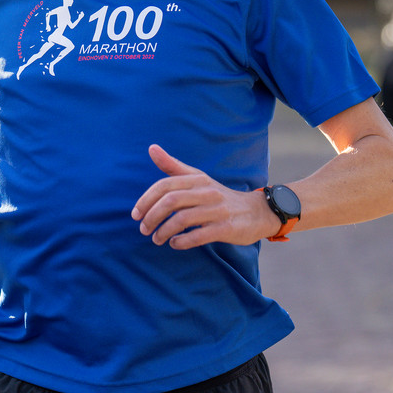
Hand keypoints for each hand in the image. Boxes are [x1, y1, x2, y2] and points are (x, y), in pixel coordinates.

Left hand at [131, 145, 279, 248]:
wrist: (256, 212)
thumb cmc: (218, 196)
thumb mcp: (198, 178)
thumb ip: (173, 166)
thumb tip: (151, 148)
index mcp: (197, 179)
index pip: (164, 185)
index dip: (146, 200)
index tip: (136, 214)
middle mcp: (206, 191)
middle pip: (170, 202)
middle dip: (151, 217)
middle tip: (143, 229)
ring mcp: (217, 210)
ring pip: (181, 220)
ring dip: (163, 232)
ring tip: (156, 239)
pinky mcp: (225, 228)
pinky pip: (198, 236)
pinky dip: (181, 241)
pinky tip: (174, 244)